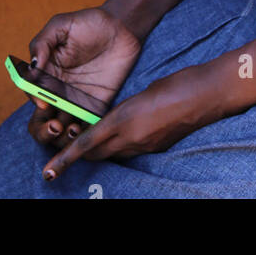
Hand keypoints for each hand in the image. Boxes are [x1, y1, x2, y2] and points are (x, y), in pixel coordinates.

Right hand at [25, 6, 141, 152]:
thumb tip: (32, 68)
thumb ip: (42, 43)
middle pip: (41, 120)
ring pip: (61, 129)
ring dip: (61, 137)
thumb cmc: (90, 22)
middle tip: (54, 126)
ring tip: (70, 130)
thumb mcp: (61, 25)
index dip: (34, 102)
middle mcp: (58, 90)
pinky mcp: (95, 106)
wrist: (123, 27)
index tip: (44, 103)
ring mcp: (77, 100)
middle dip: (43, 130)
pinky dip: (82, 135)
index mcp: (46, 72)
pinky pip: (85, 126)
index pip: (31, 94)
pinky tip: (83, 130)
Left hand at [41, 63, 226, 180]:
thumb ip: (124, 108)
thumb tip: (113, 120)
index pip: (87, 143)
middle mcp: (132, 138)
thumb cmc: (175, 83)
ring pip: (112, 154)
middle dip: (80, 152)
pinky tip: (123, 135)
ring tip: (91, 139)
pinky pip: (129, 151)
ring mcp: (145, 146)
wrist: (206, 94)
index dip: (66, 157)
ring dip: (100, 149)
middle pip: (96, 153)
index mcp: (124, 119)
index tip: (49, 171)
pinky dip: (120, 146)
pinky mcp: (156, 148)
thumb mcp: (142, 92)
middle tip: (66, 148)